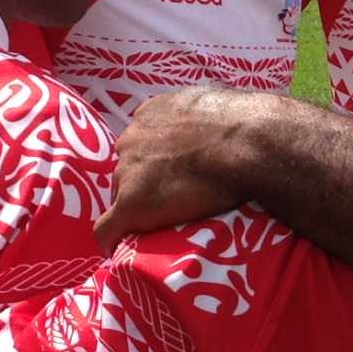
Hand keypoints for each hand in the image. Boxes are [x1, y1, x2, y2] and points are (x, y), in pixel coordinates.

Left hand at [100, 86, 293, 247]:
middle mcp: (132, 139)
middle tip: (172, 198)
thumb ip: (203, 112)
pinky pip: (107, 227)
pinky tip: (113, 250)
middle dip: (144, 181)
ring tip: (160, 223)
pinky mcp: (132, 204)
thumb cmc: (242, 121)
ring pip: (122, 195)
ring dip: (137, 206)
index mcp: (151, 114)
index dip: (155, 161)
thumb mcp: (217, 101)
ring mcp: (128, 172)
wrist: (244, 143)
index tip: (170, 173)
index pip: (142, 142)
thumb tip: (219, 119)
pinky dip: (109, 239)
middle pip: (129, 168)